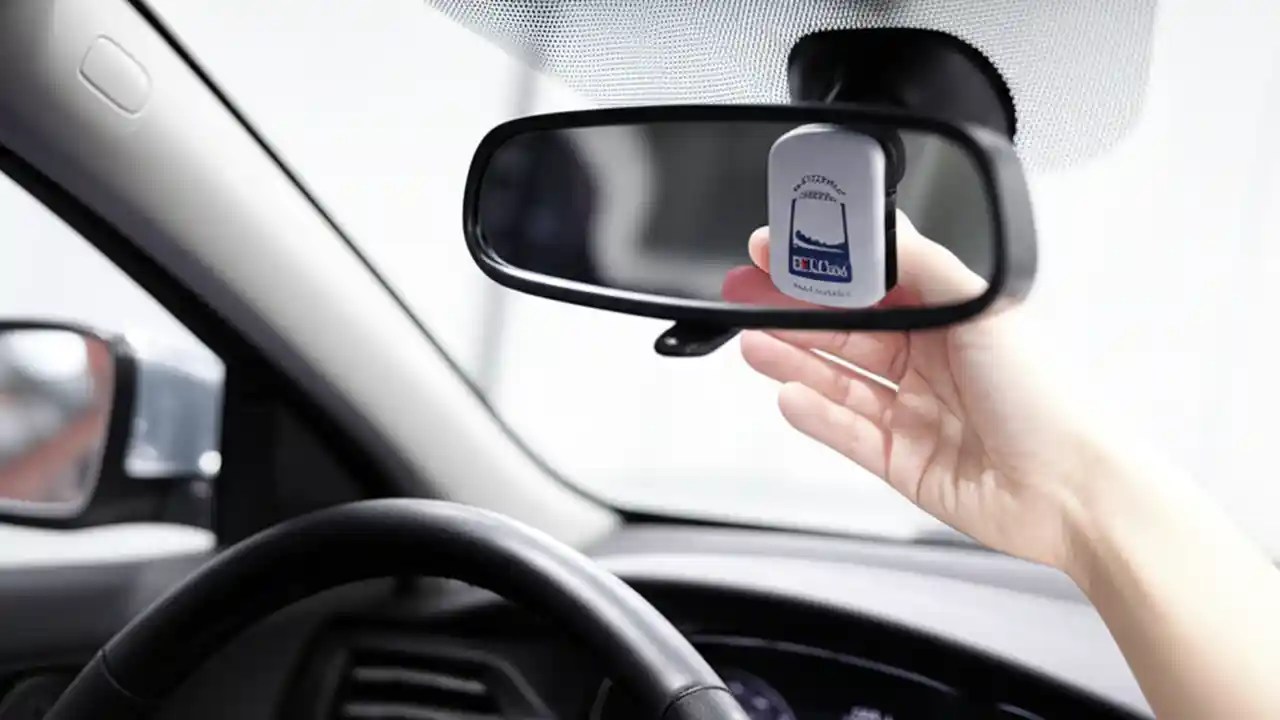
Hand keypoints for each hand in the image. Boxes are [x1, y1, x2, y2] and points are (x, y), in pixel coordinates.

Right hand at [733, 213, 1104, 572]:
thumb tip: (882, 228)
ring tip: (753, 343)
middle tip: (749, 299)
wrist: (1075, 489)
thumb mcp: (985, 308)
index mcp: (954, 322)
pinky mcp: (903, 462)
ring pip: (840, 381)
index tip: (783, 255)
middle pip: (848, 335)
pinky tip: (788, 396)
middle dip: (796, 316)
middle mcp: (932, 365)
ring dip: (795, 362)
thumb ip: (924, 265)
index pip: (875, 288)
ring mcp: (914, 415)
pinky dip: (816, 415)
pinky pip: (848, 433)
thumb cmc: (1049, 397)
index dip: (828, 273)